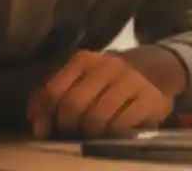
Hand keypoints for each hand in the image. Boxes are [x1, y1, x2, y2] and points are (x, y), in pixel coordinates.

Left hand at [27, 51, 173, 138]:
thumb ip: (53, 97)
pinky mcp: (150, 98)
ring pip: (96, 117)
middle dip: (68, 124)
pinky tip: (114, 128)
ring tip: (94, 130)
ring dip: (91, 131)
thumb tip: (36, 123)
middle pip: (73, 104)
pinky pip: (120, 124)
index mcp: (84, 59)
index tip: (47, 128)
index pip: (53, 91)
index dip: (45, 115)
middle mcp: (108, 65)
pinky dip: (112, 132)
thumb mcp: (80, 80)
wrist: (155, 71)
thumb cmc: (107, 82)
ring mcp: (131, 80)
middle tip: (74, 129)